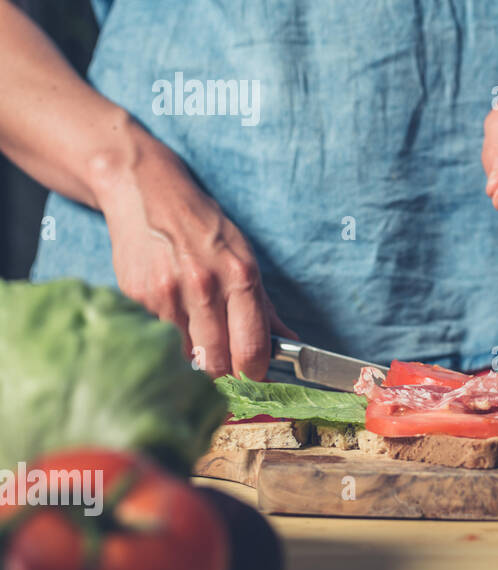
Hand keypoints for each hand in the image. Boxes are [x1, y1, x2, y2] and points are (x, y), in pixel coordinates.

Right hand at [97, 143, 294, 378]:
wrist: (145, 192)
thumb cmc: (203, 226)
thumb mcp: (244, 256)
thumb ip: (264, 305)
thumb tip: (288, 341)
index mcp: (239, 276)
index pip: (251, 347)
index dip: (255, 373)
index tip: (254, 377)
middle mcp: (203, 286)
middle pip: (217, 362)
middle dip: (225, 373)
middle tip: (227, 369)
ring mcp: (166, 293)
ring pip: (186, 355)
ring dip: (196, 356)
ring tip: (200, 336)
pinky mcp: (136, 296)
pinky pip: (159, 335)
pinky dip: (169, 336)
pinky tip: (173, 312)